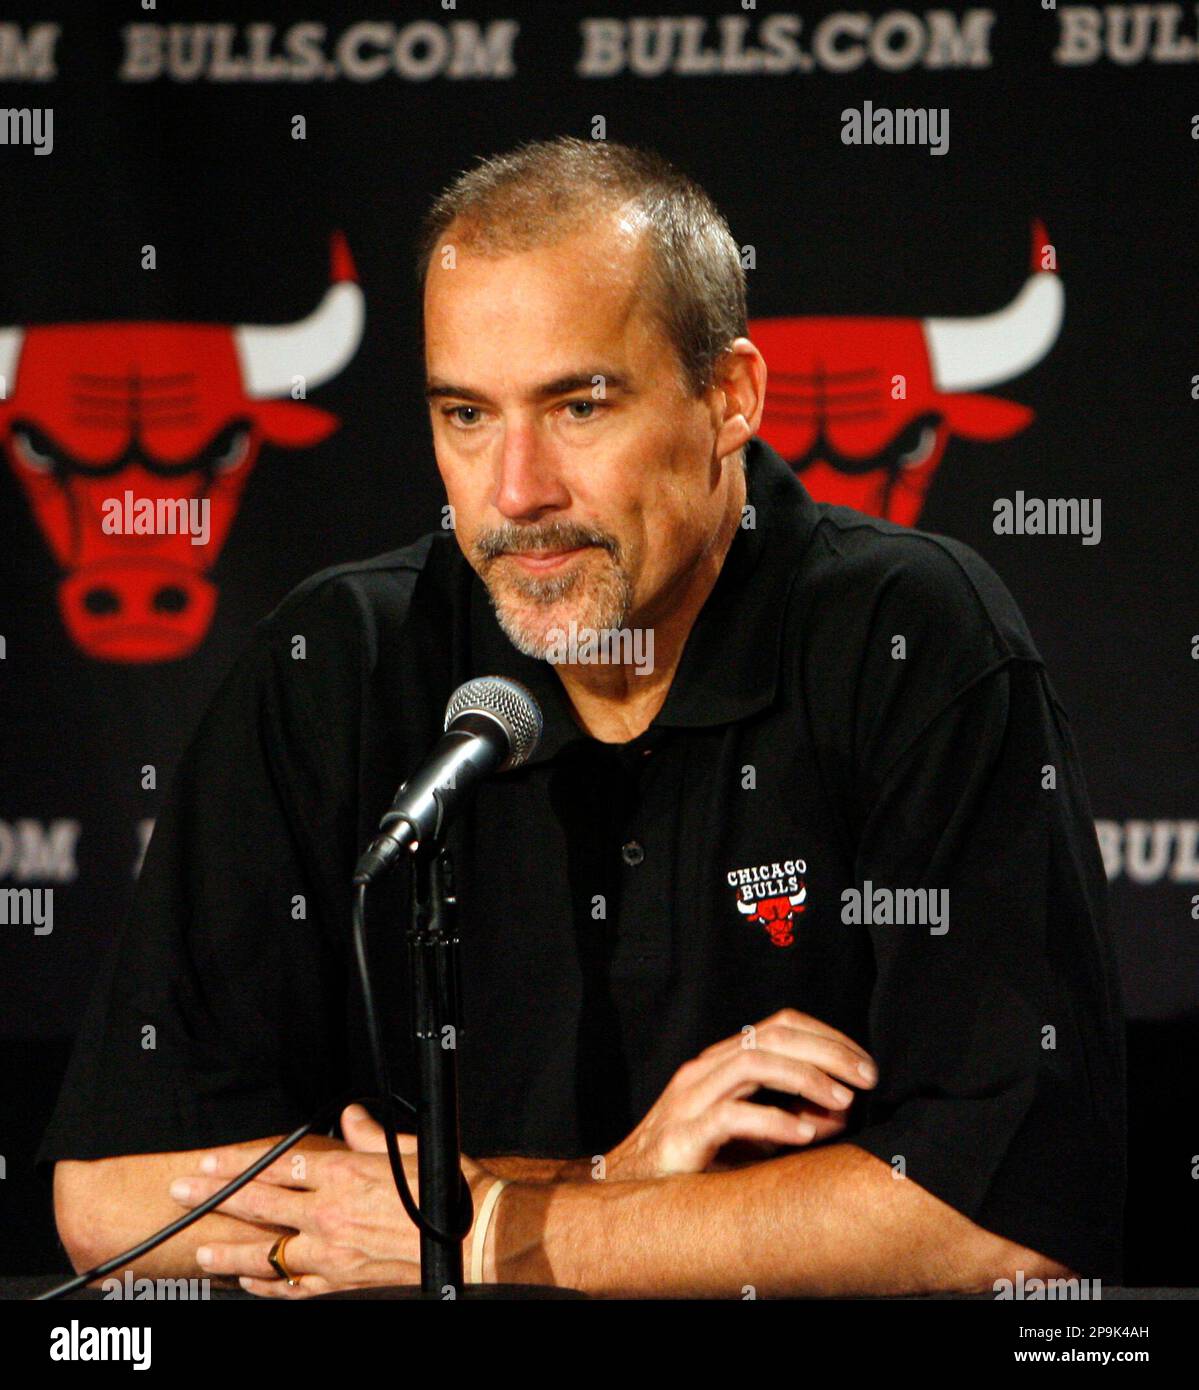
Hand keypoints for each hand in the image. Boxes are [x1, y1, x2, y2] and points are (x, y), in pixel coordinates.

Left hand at [169, 1105, 500, 1296]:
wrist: (471, 1238)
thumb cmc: (445, 1190)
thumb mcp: (407, 1149)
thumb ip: (370, 1135)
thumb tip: (349, 1117)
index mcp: (345, 1174)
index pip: (278, 1165)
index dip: (238, 1164)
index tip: (209, 1162)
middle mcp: (330, 1213)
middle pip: (260, 1203)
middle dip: (216, 1197)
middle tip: (184, 1192)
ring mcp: (332, 1253)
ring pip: (268, 1252)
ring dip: (231, 1250)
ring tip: (202, 1249)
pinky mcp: (342, 1282)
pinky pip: (294, 1287)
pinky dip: (268, 1286)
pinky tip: (249, 1284)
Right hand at [602, 1008, 877, 1180]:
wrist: (626, 1191)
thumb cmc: (693, 1164)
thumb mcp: (751, 1137)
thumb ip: (792, 1120)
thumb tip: (841, 1112)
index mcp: (721, 1062)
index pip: (779, 1025)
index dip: (827, 1037)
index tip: (864, 1064)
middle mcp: (705, 1070)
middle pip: (772, 1036)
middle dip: (828, 1051)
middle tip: (867, 1078)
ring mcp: (691, 1098)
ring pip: (753, 1063)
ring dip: (806, 1078)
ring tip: (842, 1102)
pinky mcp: (683, 1134)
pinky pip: (732, 1116)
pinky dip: (774, 1121)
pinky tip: (805, 1135)